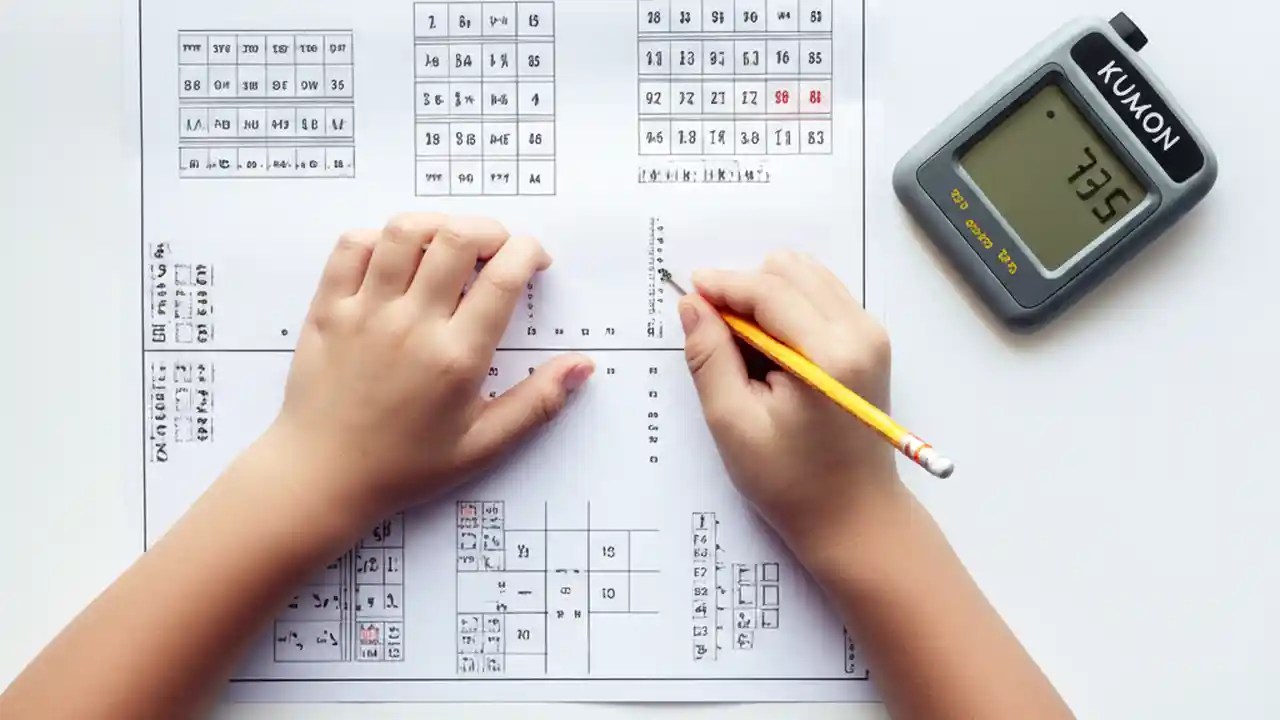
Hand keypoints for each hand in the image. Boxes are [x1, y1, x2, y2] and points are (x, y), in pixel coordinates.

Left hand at [265, 213, 594, 525]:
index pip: (503, 276)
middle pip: (457, 237)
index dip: (528, 252)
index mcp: (457, 357)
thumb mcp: (483, 446)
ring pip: (404, 231)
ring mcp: (365, 312)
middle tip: (497, 247)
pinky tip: (396, 258)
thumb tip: (582, 367)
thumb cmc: (404, 467)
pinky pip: (351, 247)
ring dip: (437, 224)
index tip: (534, 260)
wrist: (322, 478)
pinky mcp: (328, 309)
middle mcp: (411, 325)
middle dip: (489, 229)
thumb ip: (538, 403)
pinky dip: (379, 238)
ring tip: (448, 244)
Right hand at [679, 251, 899, 563]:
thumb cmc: (790, 482)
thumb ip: (709, 358)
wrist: (854, 515)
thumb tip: (693, 304)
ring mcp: (872, 334)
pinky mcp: (871, 341)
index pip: (770, 291)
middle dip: (747, 289)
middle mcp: (860, 333)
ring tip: (746, 345)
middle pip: (792, 270)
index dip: (724, 284)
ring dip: (769, 295)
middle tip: (718, 331)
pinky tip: (772, 348)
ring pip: (808, 276)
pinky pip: (822, 296)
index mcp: (829, 355)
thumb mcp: (733, 423)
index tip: (689, 290)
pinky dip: (790, 307)